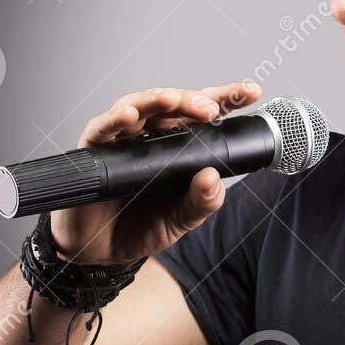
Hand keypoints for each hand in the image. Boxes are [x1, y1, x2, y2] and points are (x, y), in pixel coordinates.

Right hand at [49, 81, 262, 264]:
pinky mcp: (94, 149)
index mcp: (177, 146)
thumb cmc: (140, 228)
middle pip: (173, 105)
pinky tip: (130, 116)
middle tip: (210, 109)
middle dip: (193, 100)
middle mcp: (150, 136)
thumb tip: (213, 179)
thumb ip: (201, 202)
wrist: (101, 252)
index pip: (202, 116)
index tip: (250, 92)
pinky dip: (115, 119)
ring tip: (173, 101)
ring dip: (157, 100)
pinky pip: (102, 128)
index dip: (224, 100)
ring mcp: (121, 139)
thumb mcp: (181, 220)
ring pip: (139, 105)